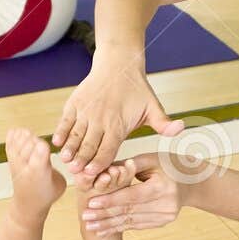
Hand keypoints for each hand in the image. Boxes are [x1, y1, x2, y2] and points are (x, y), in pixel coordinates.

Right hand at [54, 54, 183, 178]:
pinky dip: (61, 131)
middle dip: (83, 161)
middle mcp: (101, 119)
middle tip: (76, 174)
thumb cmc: (137, 90)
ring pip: (76, 134)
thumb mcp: (153, 107)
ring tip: (65, 161)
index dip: (100, 163)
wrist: (118, 64)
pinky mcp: (75, 103)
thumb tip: (181, 129)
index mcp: (119, 124)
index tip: (93, 175)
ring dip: (70, 149)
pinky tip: (57, 143)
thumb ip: (164, 123)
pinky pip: (66, 121)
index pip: (108, 149)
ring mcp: (86, 111)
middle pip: (90, 145)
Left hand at [78, 152, 182, 234]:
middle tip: (84, 217)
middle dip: (105, 214)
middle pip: (130, 211)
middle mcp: (166, 204)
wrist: (193, 182)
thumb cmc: (170, 165)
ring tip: (90, 226)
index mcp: (163, 186)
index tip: (91, 202)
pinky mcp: (162, 222)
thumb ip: (128, 165)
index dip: (110, 200)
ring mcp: (165, 216)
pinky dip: (119, 227)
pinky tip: (104, 229)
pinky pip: (137, 225)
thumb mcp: (151, 159)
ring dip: (109, 224)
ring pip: (131, 221)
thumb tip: (102, 170)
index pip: (132, 196)